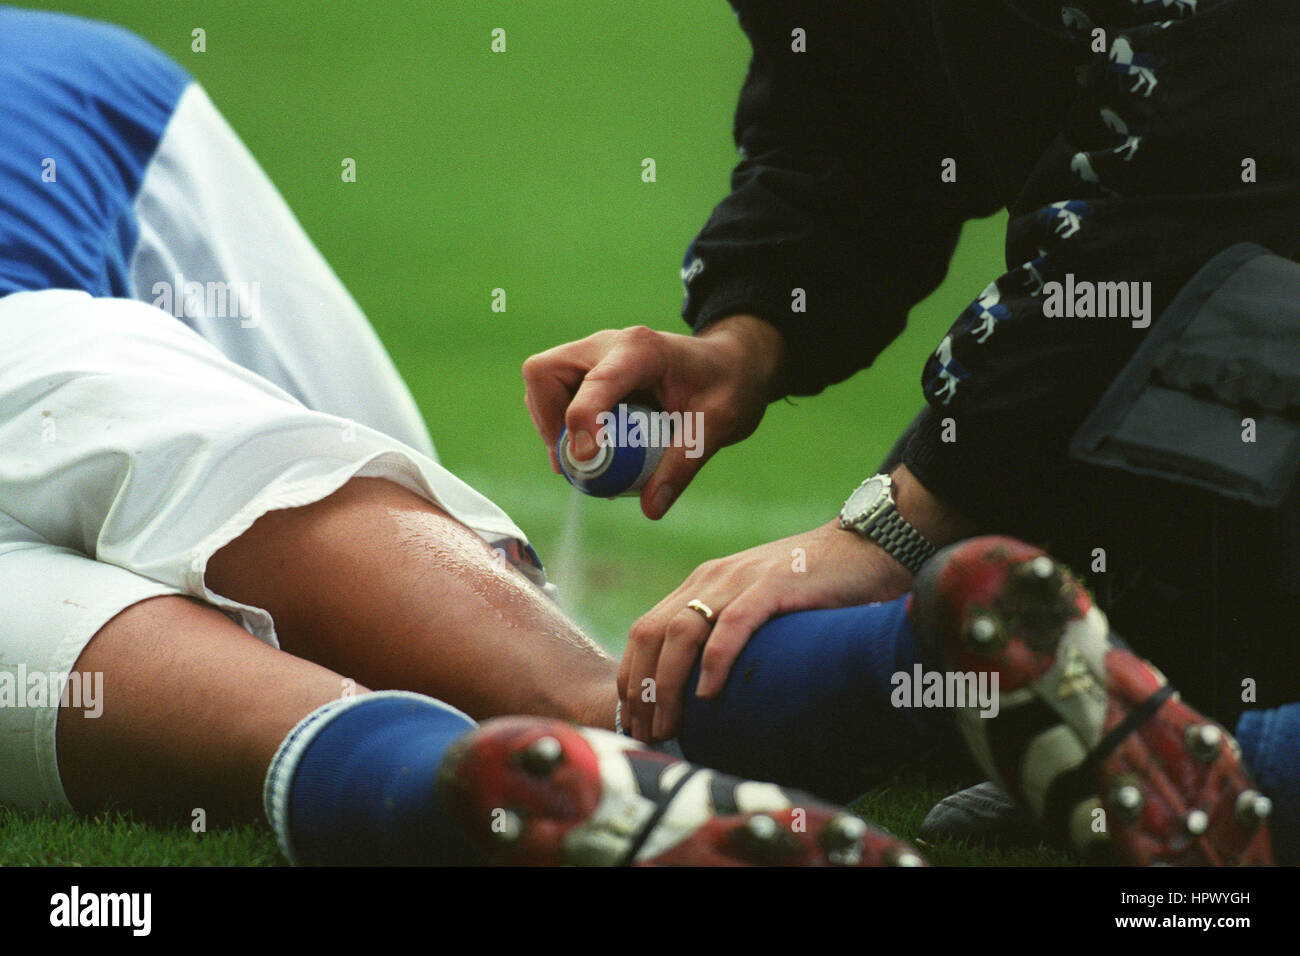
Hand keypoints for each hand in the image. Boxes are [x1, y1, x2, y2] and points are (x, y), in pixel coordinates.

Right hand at [522, 316, 784, 518]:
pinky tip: (590, 454)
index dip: (580, 421)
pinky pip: (556, 396)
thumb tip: (650, 508)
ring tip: (583, 463)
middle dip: (549, 421)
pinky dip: (561, 427)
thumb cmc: (728, 386)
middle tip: (578, 463)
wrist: (731, 364)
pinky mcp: (589, 372)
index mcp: (641, 350)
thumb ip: (683, 464)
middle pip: (544, 374)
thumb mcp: (718, 425)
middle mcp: (607, 345)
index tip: (586, 462)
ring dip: (551, 426)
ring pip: (542, 384)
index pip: (594, 383)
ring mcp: (594, 356)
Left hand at [618, 519, 912, 742]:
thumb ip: (729, 635)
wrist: (867, 547)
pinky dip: (715, 660)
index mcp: (702, 584)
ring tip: (668, 724)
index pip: (645, 631)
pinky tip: (709, 694)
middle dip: (640, 688)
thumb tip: (707, 694)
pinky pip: (733, 624)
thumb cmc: (815, 590)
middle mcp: (711, 579)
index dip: (632, 676)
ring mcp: (741, 579)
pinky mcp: (774, 584)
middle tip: (643, 731)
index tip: (630, 719)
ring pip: (681, 631)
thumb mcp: (757, 609)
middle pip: (650, 634)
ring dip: (667, 683)